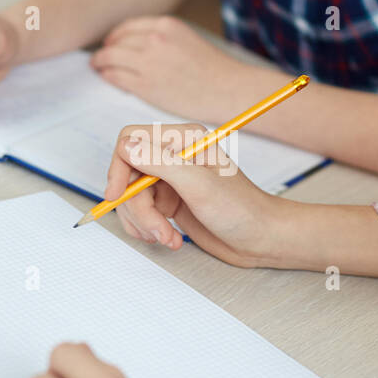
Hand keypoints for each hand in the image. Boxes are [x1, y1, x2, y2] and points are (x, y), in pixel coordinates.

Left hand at [90, 16, 254, 121]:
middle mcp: (154, 39)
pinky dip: (107, 76)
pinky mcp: (145, 84)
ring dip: (101, 62)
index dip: (116, 35)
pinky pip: (116, 77)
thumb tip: (138, 46)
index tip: (111, 41)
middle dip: (106, 48)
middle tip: (100, 56)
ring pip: (111, 57)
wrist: (227, 90)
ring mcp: (148, 62)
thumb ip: (163, 39)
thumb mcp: (187, 40)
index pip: (129, 27)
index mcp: (166, 25)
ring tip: (97, 66)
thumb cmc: (214, 70)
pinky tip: (106, 78)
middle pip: (117, 41)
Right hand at [105, 122, 295, 267]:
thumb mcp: (199, 185)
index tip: (116, 196)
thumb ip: (161, 163)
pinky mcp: (169, 201)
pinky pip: (140, 212)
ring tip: (167, 239)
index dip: (118, 169)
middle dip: (138, 208)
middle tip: (158, 230)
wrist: (260, 238)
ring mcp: (170, 180)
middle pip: (128, 176)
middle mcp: (174, 156)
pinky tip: (169, 238)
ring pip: (131, 198)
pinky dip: (148, 229)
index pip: (131, 141)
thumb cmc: (241, 209)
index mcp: (183, 139)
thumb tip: (126, 146)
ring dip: (144, 223)